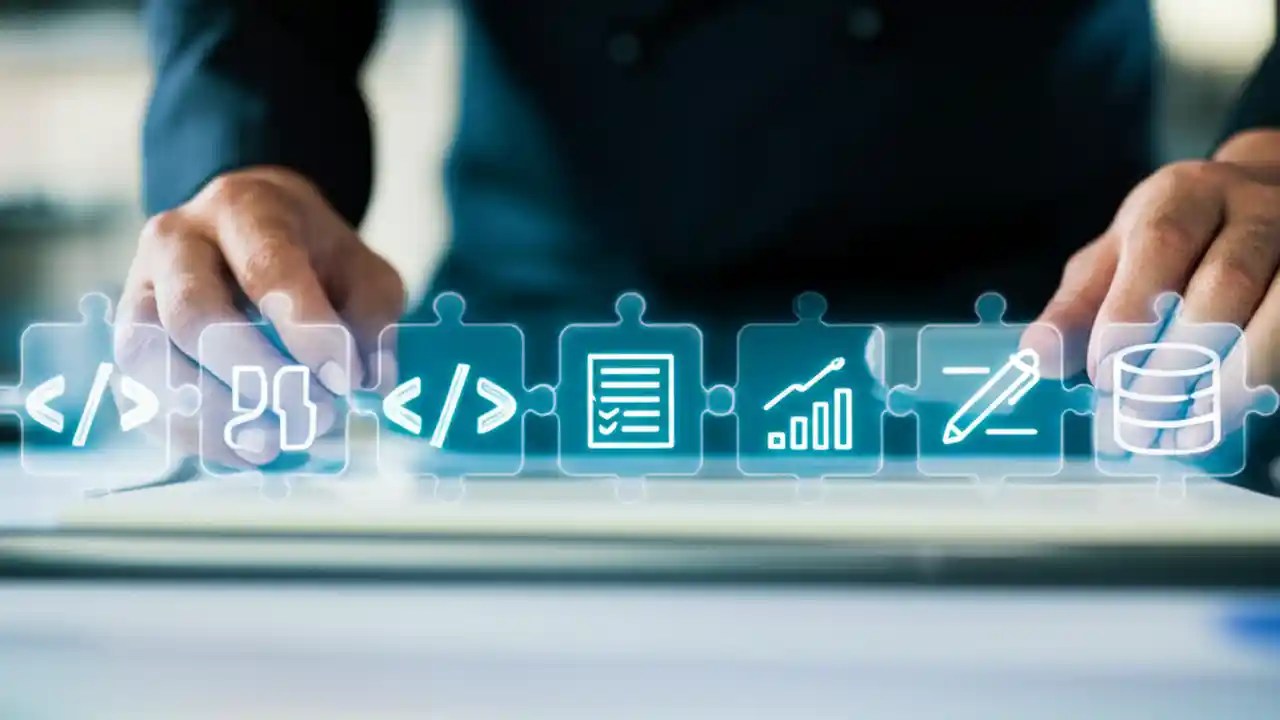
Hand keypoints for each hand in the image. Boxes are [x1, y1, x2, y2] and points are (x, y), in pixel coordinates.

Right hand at [114, 166, 404, 466]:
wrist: (249, 231)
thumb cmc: (311, 254)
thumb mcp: (361, 270)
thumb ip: (372, 318)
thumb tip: (372, 382)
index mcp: (242, 209)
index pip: (267, 267)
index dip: (305, 329)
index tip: (345, 380)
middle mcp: (176, 242)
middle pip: (194, 313)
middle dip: (256, 376)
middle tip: (316, 416)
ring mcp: (139, 290)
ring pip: (149, 357)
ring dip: (212, 413)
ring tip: (273, 444)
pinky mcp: (128, 340)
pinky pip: (140, 393)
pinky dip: (191, 432)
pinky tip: (244, 448)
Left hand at [1024, 130, 1279, 450]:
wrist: (1262, 203)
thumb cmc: (1174, 241)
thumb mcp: (1114, 260)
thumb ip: (1076, 306)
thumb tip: (1036, 358)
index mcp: (1183, 196)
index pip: (1159, 246)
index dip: (1130, 312)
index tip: (1104, 373)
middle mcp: (1252, 209)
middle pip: (1224, 282)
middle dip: (1179, 359)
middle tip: (1140, 418)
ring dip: (1233, 380)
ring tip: (1190, 431)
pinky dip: (1266, 380)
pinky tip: (1231, 417)